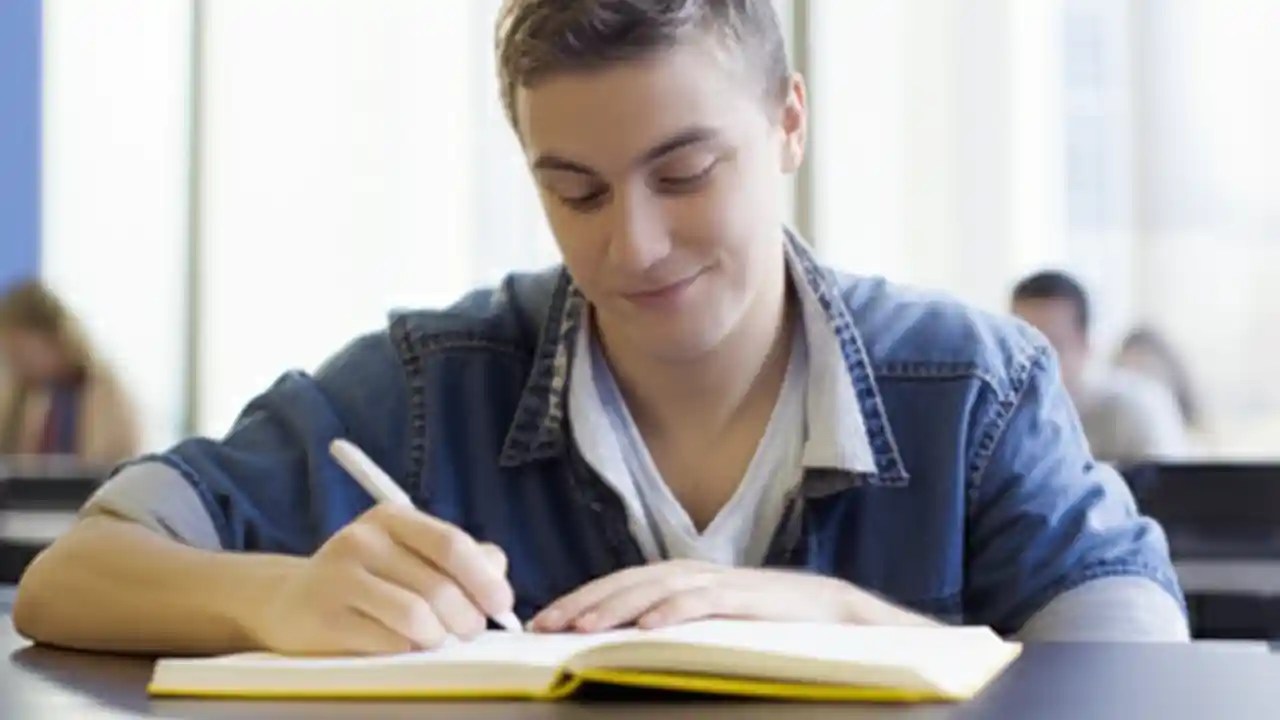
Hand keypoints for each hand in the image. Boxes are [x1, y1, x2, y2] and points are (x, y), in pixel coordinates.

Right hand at [246, 504, 512, 654]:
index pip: (452, 545)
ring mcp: (338, 577)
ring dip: (438, 638)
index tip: (501, 605)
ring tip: (434, 640)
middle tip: (468, 632)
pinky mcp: (324, 617)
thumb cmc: (371, 580)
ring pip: (416, 618)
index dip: (485, 580)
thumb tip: (499, 577)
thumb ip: (463, 559)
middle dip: (467, 619)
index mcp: (392, 518)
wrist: (292, 602)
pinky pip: (387, 642)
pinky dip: (407, 650)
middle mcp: (362, 539)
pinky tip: (401, 645)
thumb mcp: (412, 555)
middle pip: (439, 587)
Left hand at [529, 560, 937, 632]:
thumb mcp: (711, 624)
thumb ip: (671, 624)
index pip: (620, 584)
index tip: (543, 620)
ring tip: (583, 629)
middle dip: (584, 602)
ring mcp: (719, 583)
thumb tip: (621, 644)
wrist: (833, 614)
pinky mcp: (746, 598)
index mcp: (681, 578)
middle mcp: (693, 573)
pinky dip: (673, 612)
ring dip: (616, 607)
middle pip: (628, 582)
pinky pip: (703, 603)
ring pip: (656, 589)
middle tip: (546, 624)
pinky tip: (646, 628)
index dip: (581, 599)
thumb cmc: (767, 623)